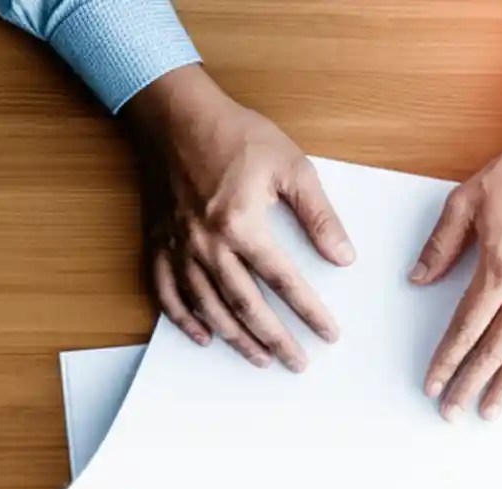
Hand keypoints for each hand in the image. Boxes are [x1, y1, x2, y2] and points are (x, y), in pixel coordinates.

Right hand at [125, 65, 354, 371]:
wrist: (175, 112)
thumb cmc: (235, 134)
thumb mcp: (292, 166)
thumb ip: (319, 216)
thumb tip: (344, 257)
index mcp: (242, 224)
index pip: (284, 282)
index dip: (310, 312)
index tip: (329, 334)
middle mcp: (207, 244)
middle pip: (246, 306)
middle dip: (275, 340)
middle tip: (298, 363)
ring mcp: (178, 246)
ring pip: (208, 307)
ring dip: (236, 338)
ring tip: (260, 359)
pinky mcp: (158, 242)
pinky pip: (167, 292)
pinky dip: (184, 319)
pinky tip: (204, 336)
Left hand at [410, 72, 501, 419]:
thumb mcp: (468, 200)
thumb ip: (441, 244)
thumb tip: (418, 279)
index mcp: (499, 270)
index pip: (466, 328)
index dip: (447, 360)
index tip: (433, 384)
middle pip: (494, 350)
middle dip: (470, 384)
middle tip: (452, 412)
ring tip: (490, 410)